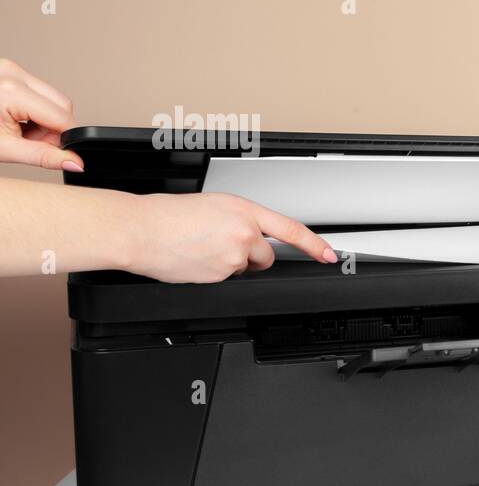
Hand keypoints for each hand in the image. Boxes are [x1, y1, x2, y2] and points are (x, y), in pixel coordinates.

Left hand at [0, 58, 82, 171]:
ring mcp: (10, 68)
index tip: (51, 152)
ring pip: (52, 97)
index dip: (62, 139)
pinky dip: (32, 109)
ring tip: (16, 128)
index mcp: (12, 92)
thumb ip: (44, 157)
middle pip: (61, 104)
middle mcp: (13, 73)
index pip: (63, 118)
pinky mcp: (8, 69)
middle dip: (52, 128)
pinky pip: (37, 91)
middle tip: (26, 140)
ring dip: (43, 119)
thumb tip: (75, 162)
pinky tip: (13, 117)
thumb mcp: (5, 149)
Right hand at [123, 192, 337, 282]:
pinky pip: (226, 279)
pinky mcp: (220, 276)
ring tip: (203, 249)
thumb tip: (251, 235)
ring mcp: (233, 257)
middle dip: (252, 256)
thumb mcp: (212, 206)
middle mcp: (244, 232)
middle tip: (223, 245)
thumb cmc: (168, 215)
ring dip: (231, 264)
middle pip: (267, 256)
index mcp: (244, 209)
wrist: (141, 230)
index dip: (314, 245)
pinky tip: (196, 259)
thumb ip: (239, 220)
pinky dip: (214, 273)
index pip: (291, 229)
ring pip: (245, 269)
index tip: (329, 254)